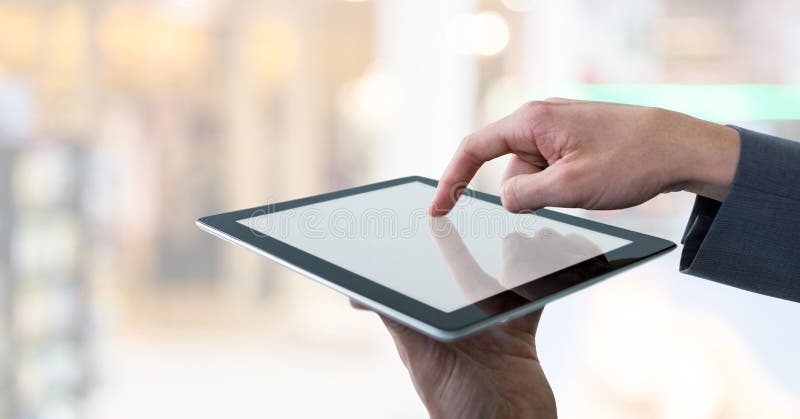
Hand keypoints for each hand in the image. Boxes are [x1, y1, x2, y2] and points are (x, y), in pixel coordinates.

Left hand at [351, 219, 611, 418]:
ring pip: (502, 273)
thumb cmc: (460, 407)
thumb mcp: (424, 360)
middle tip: (488, 211)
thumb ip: (399, 321)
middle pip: (463, 264)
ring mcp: (488, 322)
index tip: (430, 212)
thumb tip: (355, 293)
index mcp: (427, 319)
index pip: (417, 271)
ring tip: (536, 235)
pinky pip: (535, 294)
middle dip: (476, 237)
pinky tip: (562, 253)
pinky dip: (548, 275)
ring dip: (519, 254)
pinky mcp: (519, 332)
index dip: (421, 244)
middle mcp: (454, 315)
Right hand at [430, 99, 740, 215]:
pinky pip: (551, 171)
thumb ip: (524, 196)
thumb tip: (504, 201)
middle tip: (568, 194)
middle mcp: (540, 119)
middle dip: (527, 194)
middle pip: (508, 170)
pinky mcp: (573, 141)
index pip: (474, 149)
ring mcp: (558, 129)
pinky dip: (562, 186)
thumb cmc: (630, 160)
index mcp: (531, 121)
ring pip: (531, 175)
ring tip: (590, 186)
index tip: (437, 210)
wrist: (681, 147)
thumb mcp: (570, 187)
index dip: (450, 180)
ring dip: (550, 192)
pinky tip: (594, 183)